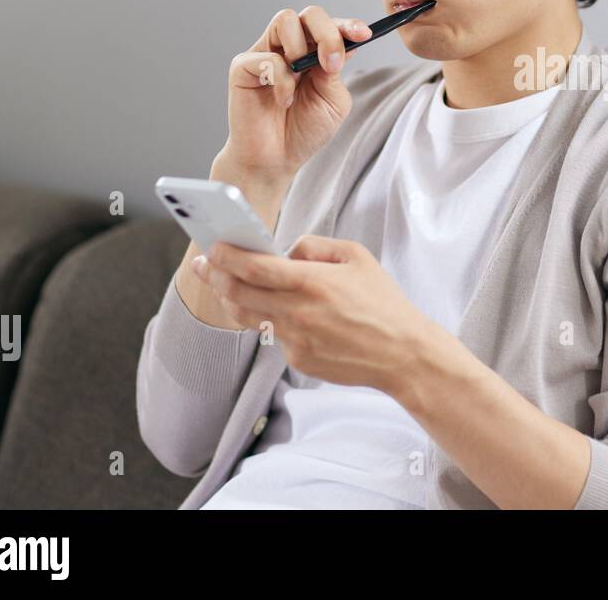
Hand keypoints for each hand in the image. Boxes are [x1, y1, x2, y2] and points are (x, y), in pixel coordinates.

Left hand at [190, 234, 434, 393]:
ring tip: (228, 287)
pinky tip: (284, 314)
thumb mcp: (357, 257)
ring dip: (232, 300)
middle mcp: (298, 312)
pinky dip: (273, 322)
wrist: (401, 353)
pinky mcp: (298, 360)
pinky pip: (275, 336)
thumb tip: (286, 252)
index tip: (213, 247)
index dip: (227, 256)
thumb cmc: (383, 303)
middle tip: (205, 265)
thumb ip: (316, 247)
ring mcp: (295, 340)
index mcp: (312, 282)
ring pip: (247, 317)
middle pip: (238, 293)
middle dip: (215, 276)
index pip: (253, 267)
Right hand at [220, 6, 373, 182]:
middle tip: (333, 63)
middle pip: (310, 14)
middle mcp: (290, 48)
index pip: (332, 26)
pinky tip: (282, 101)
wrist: (275, 160)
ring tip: (301, 79)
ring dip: (301, 49)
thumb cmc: (304, 130)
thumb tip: (342, 45)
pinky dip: (281, 80)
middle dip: (328, 33)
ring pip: (284, 20)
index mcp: (315, 53)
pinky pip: (266, 57)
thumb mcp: (333, 100)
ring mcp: (265, 53)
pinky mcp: (243, 67)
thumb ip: (335, 71)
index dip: (348, 25)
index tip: (365, 34)